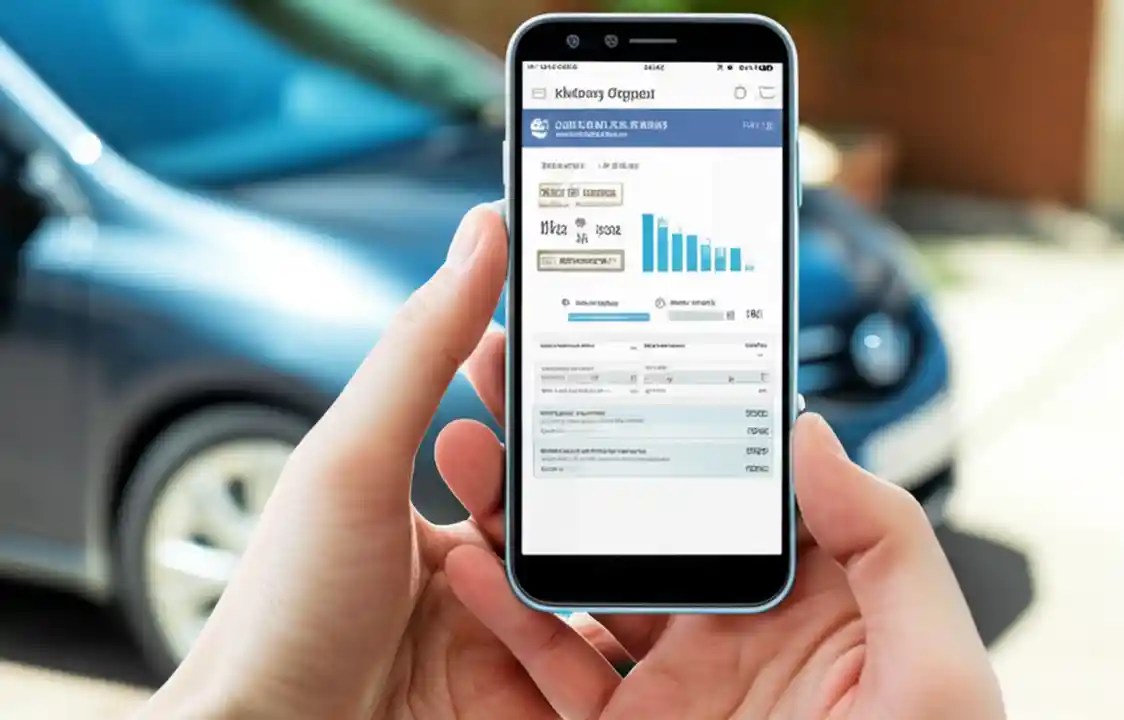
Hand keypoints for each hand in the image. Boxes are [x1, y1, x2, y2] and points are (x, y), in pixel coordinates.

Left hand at [140, 204, 618, 718]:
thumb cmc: (285, 608)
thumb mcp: (354, 457)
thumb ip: (422, 348)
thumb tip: (482, 230)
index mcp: (432, 502)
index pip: (516, 434)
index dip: (551, 393)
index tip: (593, 341)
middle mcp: (477, 566)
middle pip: (571, 507)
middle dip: (603, 475)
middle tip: (633, 435)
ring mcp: (508, 636)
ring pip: (600, 582)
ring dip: (614, 557)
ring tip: (617, 533)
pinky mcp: (535, 699)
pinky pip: (601, 664)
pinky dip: (617, 638)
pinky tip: (629, 610)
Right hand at [446, 337, 1004, 718]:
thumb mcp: (935, 668)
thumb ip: (889, 545)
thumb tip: (809, 435)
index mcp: (819, 592)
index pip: (743, 479)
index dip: (689, 411)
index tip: (632, 350)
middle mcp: (739, 624)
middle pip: (647, 514)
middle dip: (583, 447)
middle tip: (525, 379)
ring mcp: (678, 677)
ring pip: (588, 580)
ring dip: (530, 518)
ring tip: (479, 453)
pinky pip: (558, 667)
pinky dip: (512, 616)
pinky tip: (478, 564)